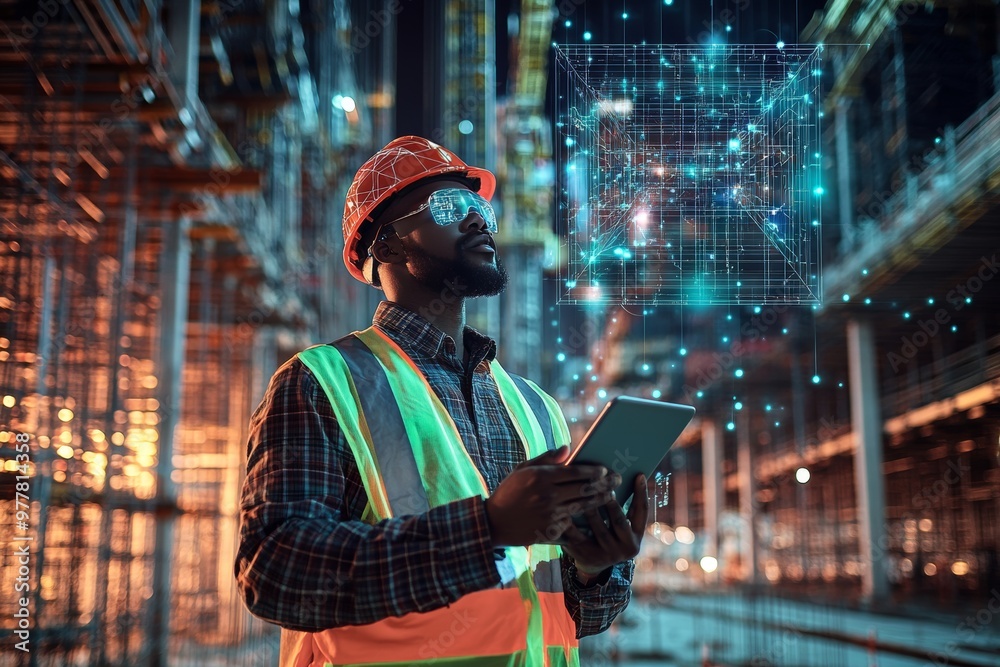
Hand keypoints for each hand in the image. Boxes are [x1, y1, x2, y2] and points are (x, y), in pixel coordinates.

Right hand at [485, 445, 620, 546]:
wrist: (494, 522)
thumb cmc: (509, 492)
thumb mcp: (523, 470)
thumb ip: (546, 459)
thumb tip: (568, 449)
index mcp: (540, 477)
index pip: (574, 472)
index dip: (593, 471)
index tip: (604, 470)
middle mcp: (547, 495)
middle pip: (583, 489)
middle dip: (604, 484)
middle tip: (616, 481)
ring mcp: (549, 515)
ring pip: (582, 506)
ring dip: (599, 500)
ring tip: (611, 495)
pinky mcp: (550, 531)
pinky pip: (572, 523)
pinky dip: (584, 519)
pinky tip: (596, 515)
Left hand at [558, 474, 647, 577]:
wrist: (593, 564)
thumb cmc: (609, 534)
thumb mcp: (621, 525)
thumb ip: (624, 507)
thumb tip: (625, 476)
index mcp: (637, 535)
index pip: (642, 511)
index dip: (641, 493)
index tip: (639, 475)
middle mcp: (627, 547)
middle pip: (619, 521)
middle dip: (611, 503)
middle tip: (604, 486)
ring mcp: (608, 554)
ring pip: (599, 530)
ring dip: (592, 512)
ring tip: (583, 495)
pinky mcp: (588, 557)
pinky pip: (579, 539)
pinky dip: (572, 526)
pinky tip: (565, 514)